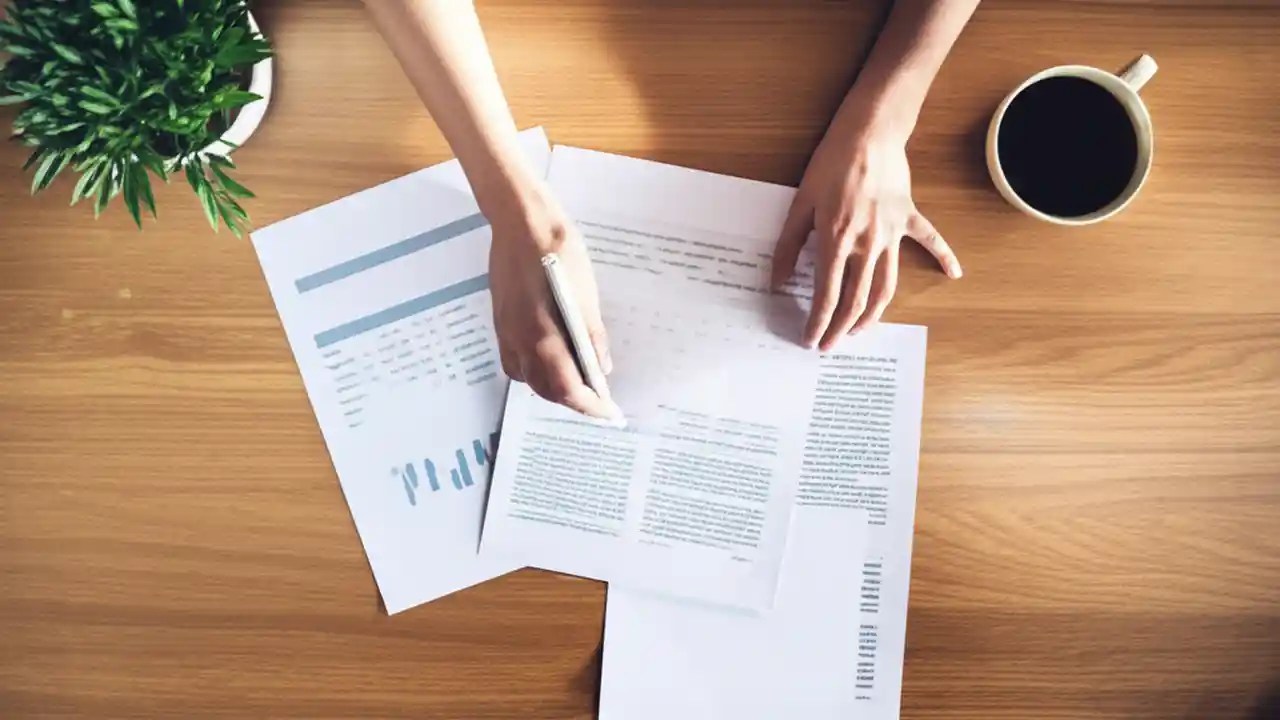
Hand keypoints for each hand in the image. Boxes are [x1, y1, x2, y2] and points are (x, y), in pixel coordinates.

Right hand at [485, 180, 621, 419]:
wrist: (520, 221)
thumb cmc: (558, 251)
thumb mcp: (585, 294)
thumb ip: (592, 336)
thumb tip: (602, 368)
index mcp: (543, 335)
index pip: (567, 389)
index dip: (589, 407)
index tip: (608, 413)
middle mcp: (519, 340)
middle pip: (545, 390)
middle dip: (572, 401)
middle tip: (598, 400)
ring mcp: (506, 331)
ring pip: (526, 377)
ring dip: (552, 388)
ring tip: (578, 382)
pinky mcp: (501, 320)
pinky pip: (514, 360)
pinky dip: (534, 370)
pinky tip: (551, 359)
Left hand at [771, 118, 962, 351]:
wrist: (869, 133)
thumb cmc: (831, 164)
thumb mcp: (800, 203)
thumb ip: (788, 245)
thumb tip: (777, 280)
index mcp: (837, 241)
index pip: (826, 295)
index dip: (817, 323)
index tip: (809, 340)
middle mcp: (867, 244)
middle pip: (857, 299)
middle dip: (841, 328)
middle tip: (830, 346)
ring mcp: (892, 234)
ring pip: (887, 285)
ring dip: (874, 313)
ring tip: (860, 330)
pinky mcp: (909, 218)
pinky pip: (930, 241)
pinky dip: (944, 257)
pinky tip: (954, 274)